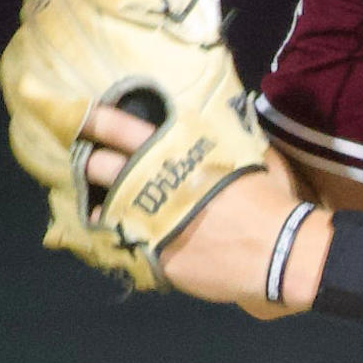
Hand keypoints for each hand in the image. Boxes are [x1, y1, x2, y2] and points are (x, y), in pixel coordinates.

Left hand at [74, 102, 312, 313]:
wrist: (278, 251)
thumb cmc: (268, 197)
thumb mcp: (246, 152)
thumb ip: (222, 134)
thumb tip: (229, 110)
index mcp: (176, 149)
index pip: (120, 127)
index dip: (96, 120)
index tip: (84, 116)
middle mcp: (154, 181)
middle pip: (100, 165)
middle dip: (89, 161)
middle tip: (87, 160)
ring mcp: (149, 219)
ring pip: (105, 204)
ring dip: (98, 199)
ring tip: (98, 199)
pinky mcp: (153, 253)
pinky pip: (121, 240)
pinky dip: (117, 233)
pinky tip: (116, 230)